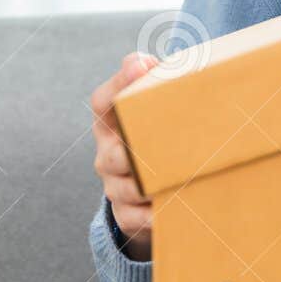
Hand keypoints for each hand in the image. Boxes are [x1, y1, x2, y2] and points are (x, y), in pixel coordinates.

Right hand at [91, 51, 157, 259]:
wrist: (151, 188)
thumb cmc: (159, 135)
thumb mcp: (155, 108)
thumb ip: (157, 81)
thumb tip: (156, 63)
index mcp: (111, 121)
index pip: (104, 101)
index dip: (120, 81)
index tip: (141, 65)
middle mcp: (107, 153)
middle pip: (113, 153)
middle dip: (136, 151)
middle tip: (161, 144)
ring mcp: (113, 185)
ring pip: (127, 188)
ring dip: (149, 186)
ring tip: (176, 181)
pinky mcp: (125, 214)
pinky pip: (135, 218)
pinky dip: (154, 216)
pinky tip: (174, 209)